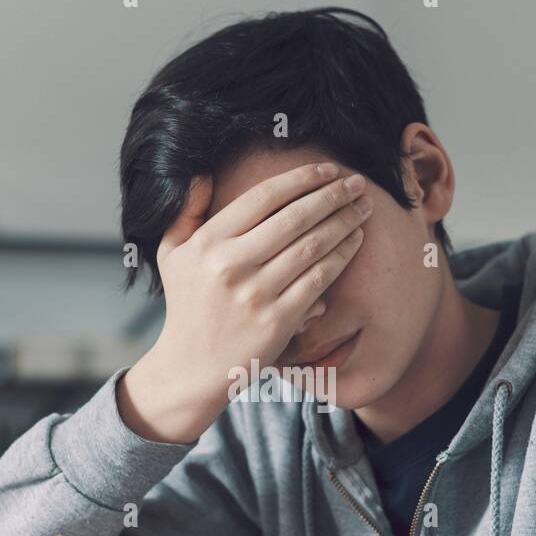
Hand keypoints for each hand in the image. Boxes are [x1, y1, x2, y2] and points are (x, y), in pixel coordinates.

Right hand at [118, 161, 369, 443]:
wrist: (192, 366)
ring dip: (343, 222)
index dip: (301, 178)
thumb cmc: (187, 305)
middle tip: (356, 183)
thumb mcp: (173, 255)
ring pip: (312, 246)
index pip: (263, 197)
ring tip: (362, 207)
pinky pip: (318, 280)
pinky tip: (355, 241)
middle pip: (294, 218)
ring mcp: (256, 294)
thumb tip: (202, 174)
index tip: (326, 169)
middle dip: (332, 195)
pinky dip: (341, 256)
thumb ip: (186, 213)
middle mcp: (231, 265)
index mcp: (208, 243)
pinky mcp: (278, 320)